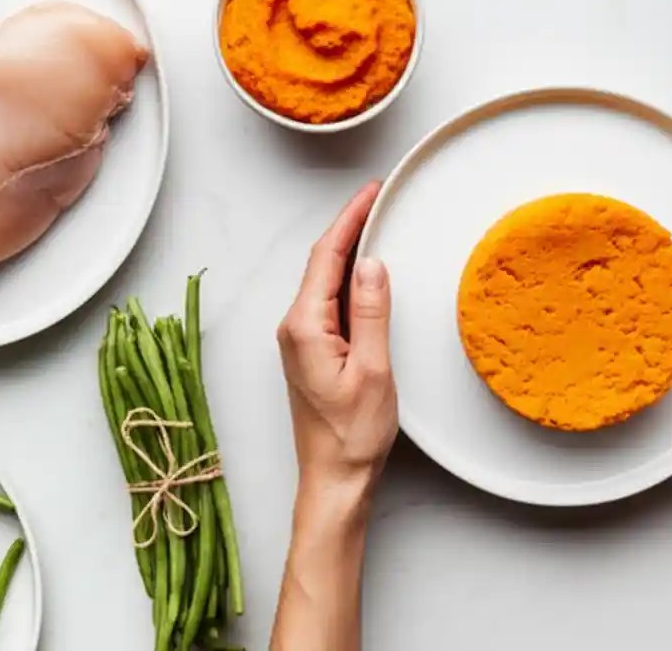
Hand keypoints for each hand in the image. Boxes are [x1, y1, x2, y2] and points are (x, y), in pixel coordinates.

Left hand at [277, 181, 397, 487]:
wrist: (334, 477)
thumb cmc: (351, 435)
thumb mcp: (373, 369)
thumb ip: (371, 312)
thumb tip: (371, 265)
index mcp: (305, 326)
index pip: (326, 256)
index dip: (350, 219)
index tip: (370, 193)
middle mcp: (294, 328)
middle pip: (321, 263)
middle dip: (349, 228)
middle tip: (377, 200)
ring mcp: (300, 340)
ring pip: (324, 282)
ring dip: (349, 253)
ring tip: (377, 226)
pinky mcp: (310, 351)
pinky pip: (328, 303)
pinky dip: (348, 282)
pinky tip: (367, 275)